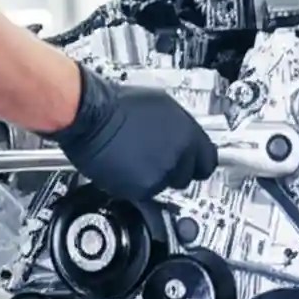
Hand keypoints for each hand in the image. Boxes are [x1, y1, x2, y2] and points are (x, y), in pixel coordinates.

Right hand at [48, 64, 216, 200]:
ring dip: (153, 178)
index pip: (208, 161)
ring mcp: (162, 172)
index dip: (196, 164)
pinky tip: (124, 166)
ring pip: (165, 185)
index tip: (192, 166)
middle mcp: (179, 154)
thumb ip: (179, 129)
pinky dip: (135, 185)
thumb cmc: (116, 105)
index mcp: (188, 132)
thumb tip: (185, 139)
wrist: (89, 115)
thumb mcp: (160, 106)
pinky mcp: (143, 188)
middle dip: (173, 171)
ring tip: (134, 158)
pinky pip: (145, 193)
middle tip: (153, 159)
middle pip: (187, 176)